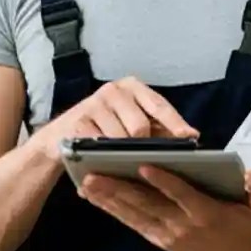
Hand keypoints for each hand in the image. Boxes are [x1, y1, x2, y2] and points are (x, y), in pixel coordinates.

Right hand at [30, 77, 198, 161]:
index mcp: (132, 87)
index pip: (159, 105)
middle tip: (147, 161)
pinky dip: (105, 158)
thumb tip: (191, 136)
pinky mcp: (78, 121)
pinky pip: (100, 146)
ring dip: (123, 155)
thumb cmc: (105, 131)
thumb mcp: (132, 123)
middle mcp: (114, 90)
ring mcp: (94, 103)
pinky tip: (104, 163)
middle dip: (145, 147)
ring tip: (122, 163)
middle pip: (141, 126)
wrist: (59, 139)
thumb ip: (159, 127)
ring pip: (121, 138)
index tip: (190, 138)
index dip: (176, 124)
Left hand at [80, 167, 250, 250]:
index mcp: (209, 213)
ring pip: (136, 215)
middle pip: (148, 205)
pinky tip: (98, 200)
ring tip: (88, 185)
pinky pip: (136, 225)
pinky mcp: (164, 241)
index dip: (164, 181)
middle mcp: (185, 226)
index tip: (145, 165)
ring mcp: (171, 236)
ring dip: (111, 200)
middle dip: (120, 189)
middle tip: (95, 173)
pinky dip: (116, 212)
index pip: (183, 194)